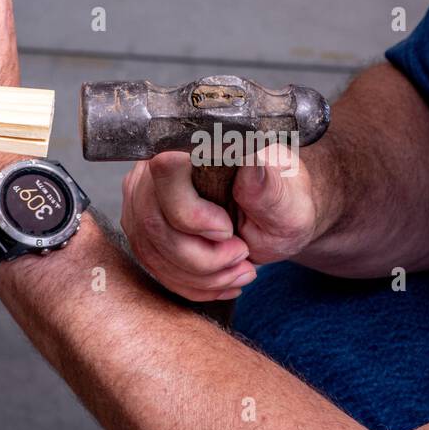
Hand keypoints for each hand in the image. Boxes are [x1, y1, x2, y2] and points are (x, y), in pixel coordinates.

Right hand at [120, 140, 317, 301]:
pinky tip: (221, 277)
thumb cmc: (279, 203)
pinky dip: (192, 283)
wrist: (270, 218)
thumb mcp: (286, 201)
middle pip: (155, 223)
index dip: (193, 214)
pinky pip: (155, 267)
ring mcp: (142, 200)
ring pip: (153, 251)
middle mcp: (156, 169)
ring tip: (237, 269)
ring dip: (201, 275)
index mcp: (192, 146)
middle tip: (242, 254)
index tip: (228, 230)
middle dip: (202, 257)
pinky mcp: (142, 228)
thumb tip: (252, 164)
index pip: (166, 173)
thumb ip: (268, 187)